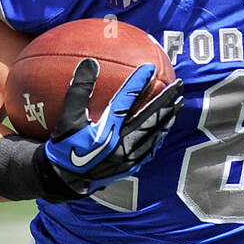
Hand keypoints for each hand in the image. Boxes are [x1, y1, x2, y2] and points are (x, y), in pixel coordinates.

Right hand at [43, 58, 183, 194]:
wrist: (64, 180)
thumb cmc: (64, 147)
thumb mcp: (66, 119)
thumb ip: (79, 90)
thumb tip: (90, 62)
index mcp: (106, 131)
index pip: (127, 101)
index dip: (138, 83)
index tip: (149, 68)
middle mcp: (121, 145)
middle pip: (151, 118)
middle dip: (166, 100)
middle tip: (179, 84)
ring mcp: (128, 158)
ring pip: (155, 135)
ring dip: (168, 118)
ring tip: (178, 104)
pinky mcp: (129, 168)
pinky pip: (150, 149)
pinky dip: (159, 136)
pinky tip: (165, 129)